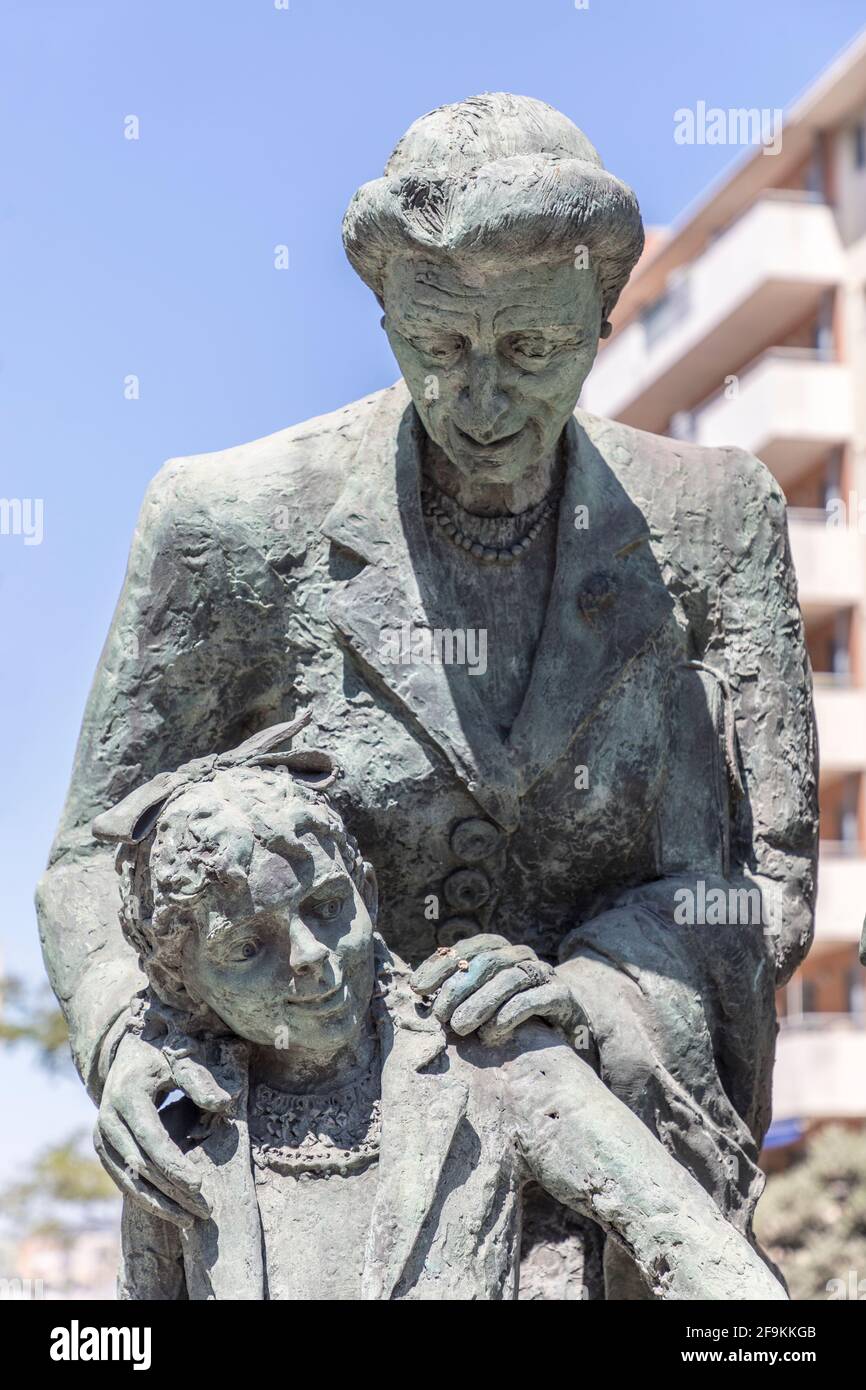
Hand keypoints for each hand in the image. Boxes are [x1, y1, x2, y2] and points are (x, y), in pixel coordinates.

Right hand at [94, 1029, 232, 1227]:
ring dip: (158, 1203)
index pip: (152, 1140)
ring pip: (128, 1180)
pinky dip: (145, 1197)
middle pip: (140, 1166)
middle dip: (172, 1192)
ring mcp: (101, 1135)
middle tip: (203, 1211)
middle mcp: (107, 1119)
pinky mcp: (103, 1147)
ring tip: (190, 1220)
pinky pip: (122, 1178)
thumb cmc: (162, 1053)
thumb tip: (224, 1104)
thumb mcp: (180, 1057)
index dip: (174, 1165)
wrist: (126, 1051)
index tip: (200, 1186)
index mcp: (127, 1096)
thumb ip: (200, 1079)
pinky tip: (170, 1210)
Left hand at [409, 933, 580, 1045]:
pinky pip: (535, 998)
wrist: (566, 1029)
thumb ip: (457, 995)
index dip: (441, 965)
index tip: (418, 988)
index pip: (468, 948)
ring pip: (509, 979)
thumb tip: (420, 996)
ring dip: (480, 1002)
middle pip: (488, 961)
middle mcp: (522, 957)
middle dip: (459, 987)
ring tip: (459, 1027)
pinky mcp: (562, 996)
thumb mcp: (483, 1002)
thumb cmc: (513, 1016)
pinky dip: (510, 1013)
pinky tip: (491, 1033)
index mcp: (500, 952)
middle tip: (440, 1015)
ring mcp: (544, 974)